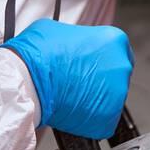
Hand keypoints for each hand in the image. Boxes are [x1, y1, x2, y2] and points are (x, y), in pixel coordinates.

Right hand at [2, 19, 133, 138]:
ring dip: (94, 100)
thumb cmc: (39, 55)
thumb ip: (77, 40)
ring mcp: (118, 93)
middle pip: (116, 76)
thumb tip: (74, 46)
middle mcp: (122, 65)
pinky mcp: (108, 117)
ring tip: (71, 96)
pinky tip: (72, 110)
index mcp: (114, 40)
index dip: (101, 60)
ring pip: (109, 99)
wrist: (27, 81)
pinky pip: (101, 120)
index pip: (117, 51)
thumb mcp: (58, 30)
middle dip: (99, 80)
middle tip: (78, 83)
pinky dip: (89, 119)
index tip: (90, 67)